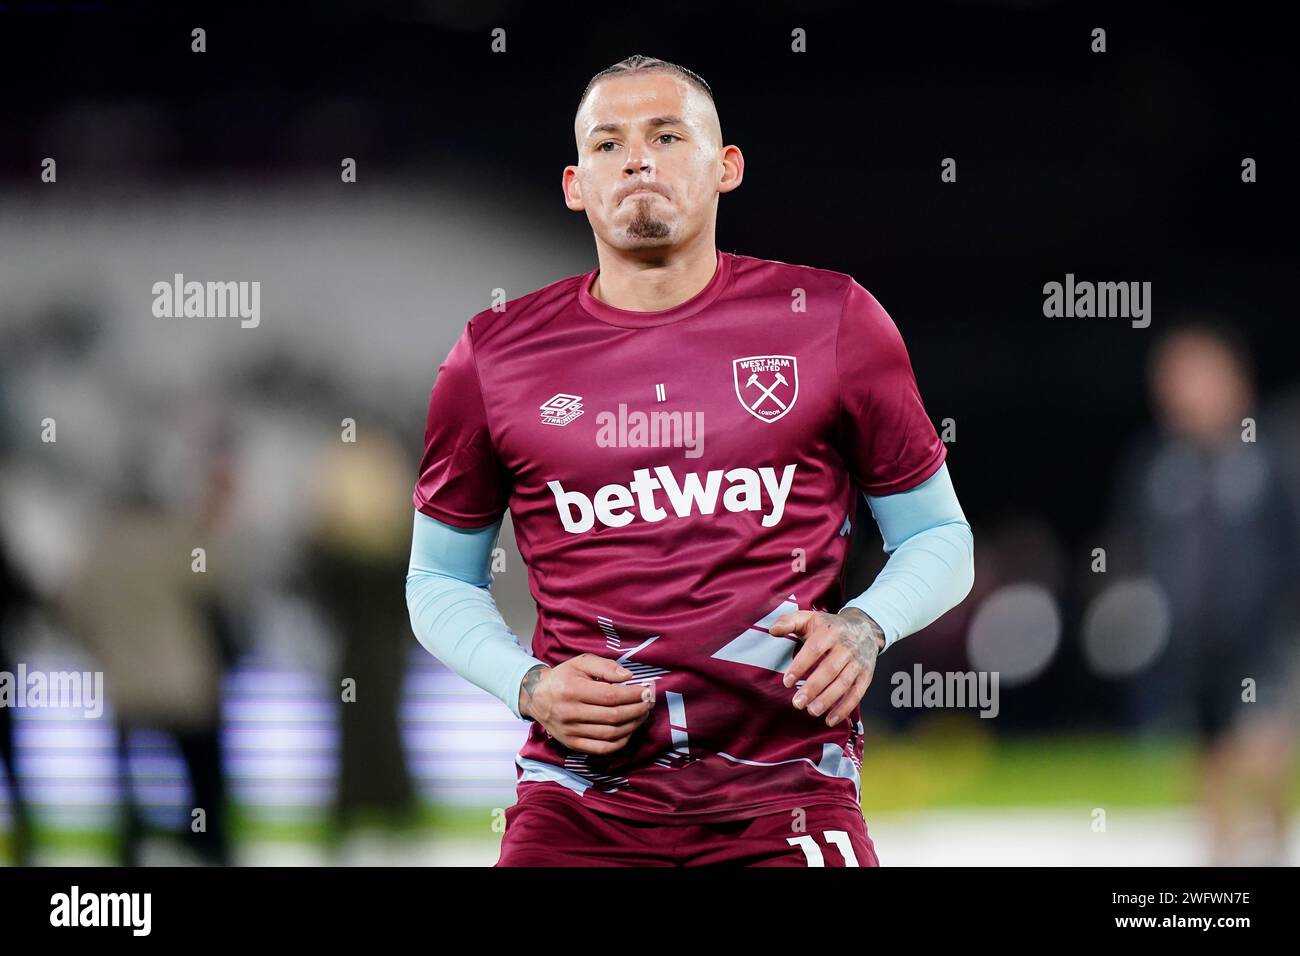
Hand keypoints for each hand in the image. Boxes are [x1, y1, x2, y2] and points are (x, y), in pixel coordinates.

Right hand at [518, 654, 655, 754]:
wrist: (536, 697)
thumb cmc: (563, 677)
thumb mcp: (581, 663)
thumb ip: (605, 666)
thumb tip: (628, 677)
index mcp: (572, 690)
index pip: (611, 696)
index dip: (633, 695)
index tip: (647, 690)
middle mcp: (570, 713)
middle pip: (614, 716)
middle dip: (638, 709)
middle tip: (649, 702)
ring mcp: (571, 732)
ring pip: (611, 734)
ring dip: (633, 725)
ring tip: (642, 714)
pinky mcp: (572, 744)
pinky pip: (602, 748)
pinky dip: (620, 741)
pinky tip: (629, 730)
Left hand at [770, 608, 883, 726]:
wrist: (865, 628)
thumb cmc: (829, 627)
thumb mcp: (809, 618)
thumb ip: (789, 621)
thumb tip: (773, 630)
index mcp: (830, 632)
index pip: (814, 650)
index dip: (800, 666)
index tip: (786, 682)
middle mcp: (846, 647)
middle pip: (830, 669)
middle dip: (813, 688)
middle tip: (797, 703)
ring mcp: (857, 662)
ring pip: (844, 683)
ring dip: (828, 700)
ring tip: (812, 711)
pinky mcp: (866, 675)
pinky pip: (857, 694)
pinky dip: (845, 708)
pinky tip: (830, 720)